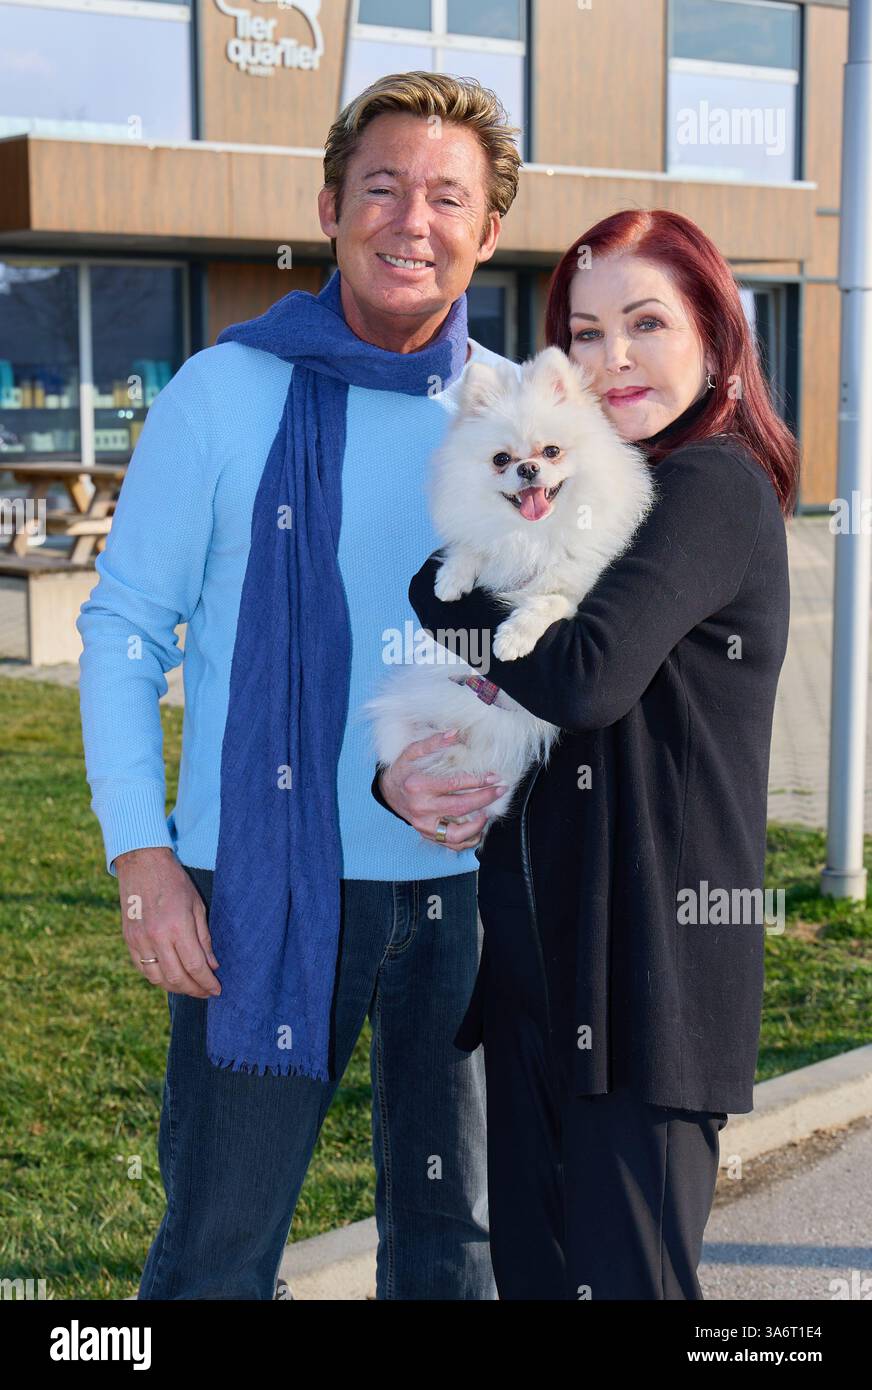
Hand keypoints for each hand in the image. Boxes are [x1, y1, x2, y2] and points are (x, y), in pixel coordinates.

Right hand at [115, 846, 220, 997]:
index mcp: (178, 927)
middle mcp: (157, 937)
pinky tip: (170, 977)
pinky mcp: (129, 940)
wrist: (142, 864)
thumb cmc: (175, 882)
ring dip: (176, 988)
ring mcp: (140, 940)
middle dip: (195, 990)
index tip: (217, 990)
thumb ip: (204, 938)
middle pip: (177, 977)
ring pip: (158, 978)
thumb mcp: (197, 906)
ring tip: (190, 987)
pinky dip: (158, 978)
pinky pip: (143, 969)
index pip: (195, 966)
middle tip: (206, 992)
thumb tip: (212, 966)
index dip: (207, 982)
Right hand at [379, 730, 507, 850]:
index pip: (454, 784)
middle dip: (484, 799)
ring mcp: (423, 825)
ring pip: (455, 834)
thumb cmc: (403, 771)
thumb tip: (455, 734)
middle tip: (499, 791)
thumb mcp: (412, 752)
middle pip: (460, 807)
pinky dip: (467, 841)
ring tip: (488, 813)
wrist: (388, 792)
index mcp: (418, 786)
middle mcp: (421, 808)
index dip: (477, 781)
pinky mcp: (427, 834)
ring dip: (477, 826)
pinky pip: (450, 844)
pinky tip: (478, 830)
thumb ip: (433, 743)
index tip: (493, 777)